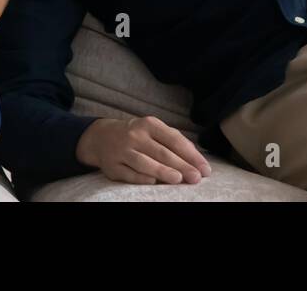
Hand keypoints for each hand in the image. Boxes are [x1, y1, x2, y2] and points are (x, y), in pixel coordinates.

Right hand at [75, 116, 212, 184]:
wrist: (102, 137)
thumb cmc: (137, 135)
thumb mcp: (153, 130)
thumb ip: (173, 140)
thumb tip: (195, 158)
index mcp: (149, 124)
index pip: (174, 139)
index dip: (191, 155)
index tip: (204, 169)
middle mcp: (135, 135)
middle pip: (162, 152)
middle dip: (181, 166)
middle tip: (196, 178)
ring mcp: (122, 151)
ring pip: (145, 162)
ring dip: (162, 171)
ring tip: (178, 179)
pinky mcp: (112, 166)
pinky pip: (129, 173)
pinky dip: (141, 177)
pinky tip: (153, 181)